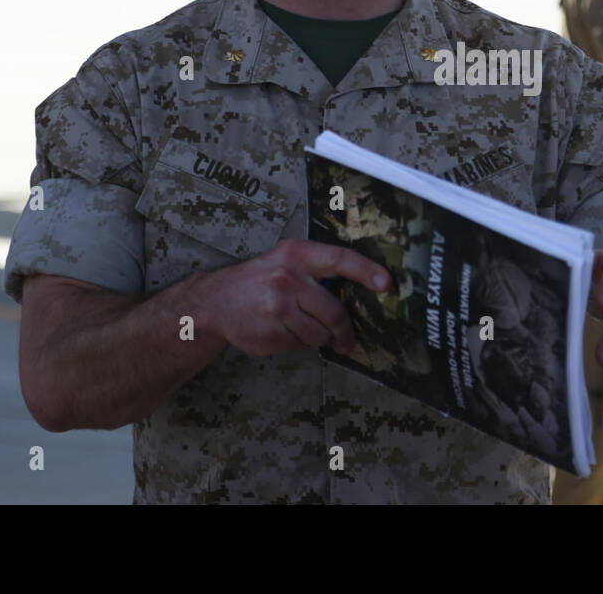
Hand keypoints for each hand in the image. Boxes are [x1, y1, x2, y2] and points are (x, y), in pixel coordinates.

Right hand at [202, 239, 389, 356]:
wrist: (215, 301)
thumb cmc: (260, 279)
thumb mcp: (286, 260)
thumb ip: (318, 270)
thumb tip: (360, 291)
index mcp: (297, 254)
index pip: (340, 259)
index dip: (366, 271)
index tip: (387, 283)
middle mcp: (288, 279)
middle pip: (334, 312)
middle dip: (344, 331)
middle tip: (347, 341)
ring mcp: (276, 308)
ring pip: (318, 335)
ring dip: (316, 337)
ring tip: (298, 326)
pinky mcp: (268, 334)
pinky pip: (298, 346)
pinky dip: (296, 344)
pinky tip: (279, 331)